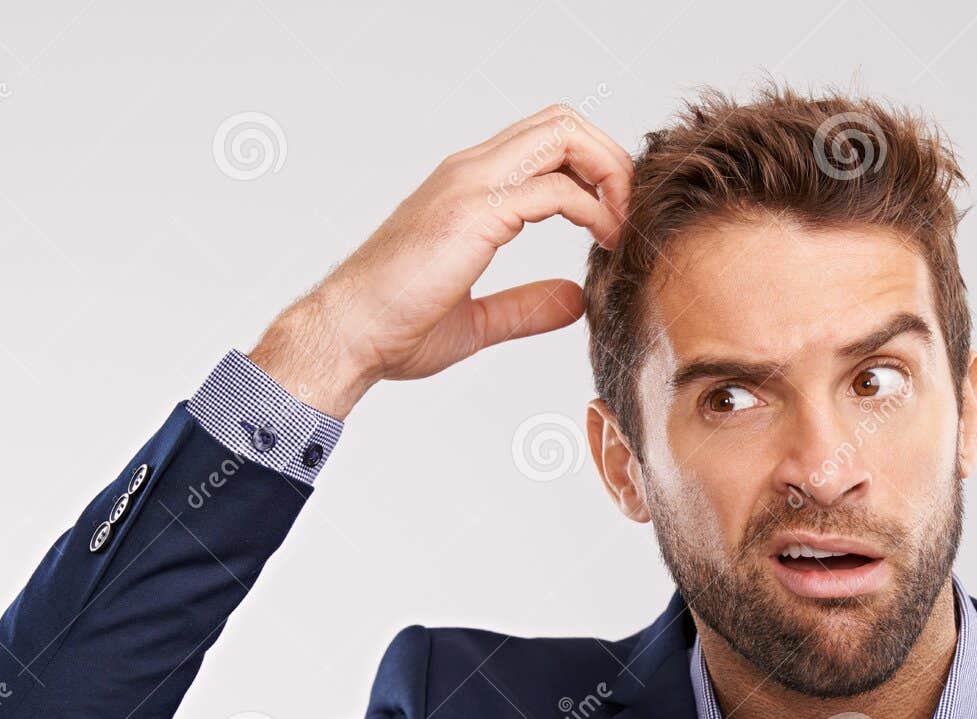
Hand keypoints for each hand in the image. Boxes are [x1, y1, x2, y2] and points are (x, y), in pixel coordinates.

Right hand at [250, 104, 632, 417]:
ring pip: (562, 135)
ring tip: (624, 226)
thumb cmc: (393, 328)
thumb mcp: (476, 320)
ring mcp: (470, 186)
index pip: (544, 142)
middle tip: (628, 214)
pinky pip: (555, 189)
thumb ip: (526, 306)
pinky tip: (604, 242)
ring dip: (610, 175)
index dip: (591, 172)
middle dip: (610, 160)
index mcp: (466, 188)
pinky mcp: (474, 213)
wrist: (348, 337)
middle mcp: (469, 173)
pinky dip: (594, 210)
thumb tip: (575, 300)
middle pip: (561, 122)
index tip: (612, 222)